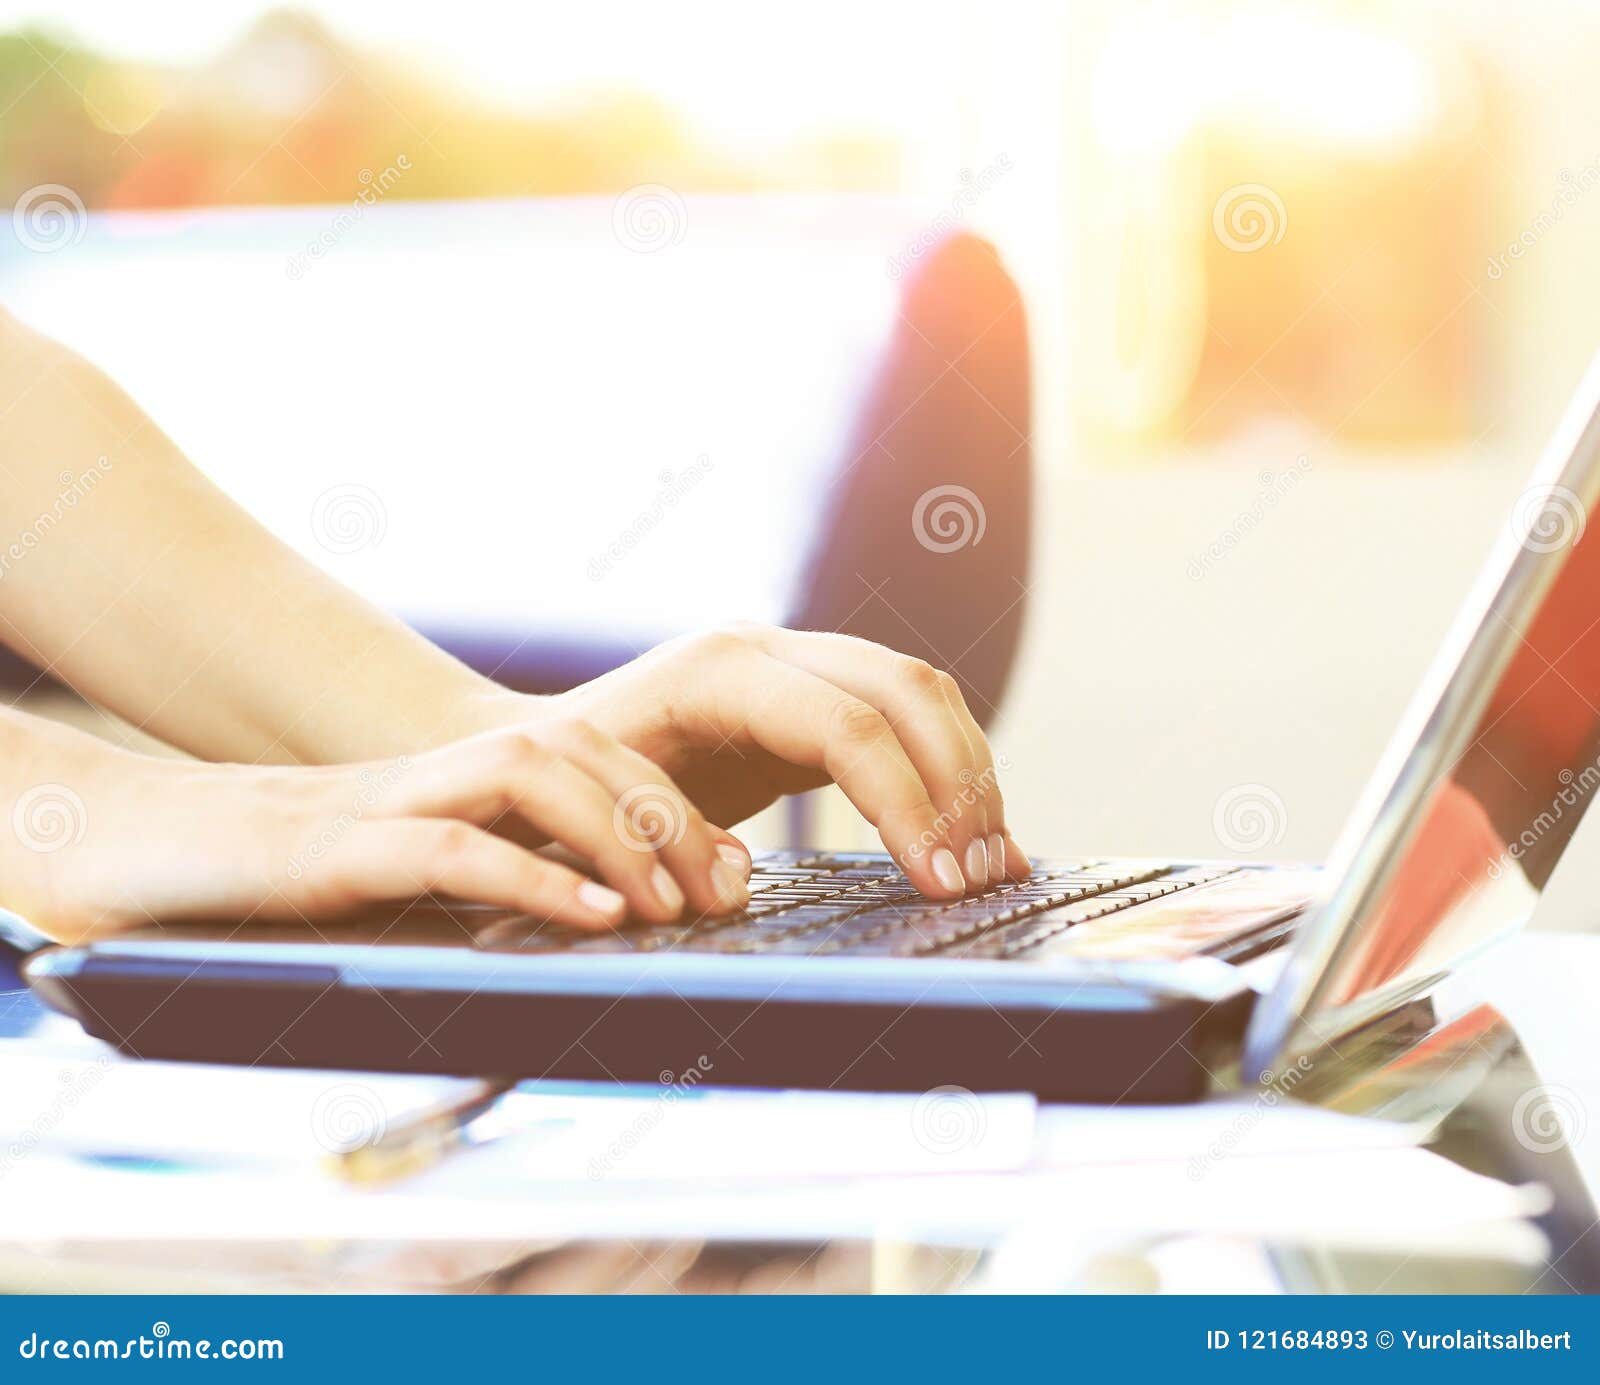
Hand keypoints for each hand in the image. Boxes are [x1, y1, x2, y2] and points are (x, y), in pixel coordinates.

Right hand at [4, 718, 750, 942]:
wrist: (148, 848)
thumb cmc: (291, 876)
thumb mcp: (415, 877)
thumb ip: (495, 883)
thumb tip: (602, 921)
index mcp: (467, 777)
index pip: (599, 760)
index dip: (676, 807)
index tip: (734, 874)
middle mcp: (440, 771)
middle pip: (585, 752)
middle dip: (671, 817)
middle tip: (729, 893)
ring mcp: (392, 800)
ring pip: (531, 775)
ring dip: (618, 834)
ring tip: (674, 905)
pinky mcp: (337, 847)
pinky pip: (450, 848)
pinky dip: (532, 876)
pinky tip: (593, 916)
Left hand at [468, 625, 1028, 899]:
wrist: (532, 752)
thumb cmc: (559, 796)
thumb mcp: (608, 818)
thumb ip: (676, 842)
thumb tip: (742, 887)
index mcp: (718, 670)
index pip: (848, 726)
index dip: (906, 804)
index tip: (940, 882)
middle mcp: (764, 648)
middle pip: (907, 689)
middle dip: (959, 785)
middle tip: (981, 876)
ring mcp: (793, 661)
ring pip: (920, 692)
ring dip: (968, 775)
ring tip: (993, 861)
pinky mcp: (810, 694)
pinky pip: (903, 714)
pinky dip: (946, 768)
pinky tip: (969, 833)